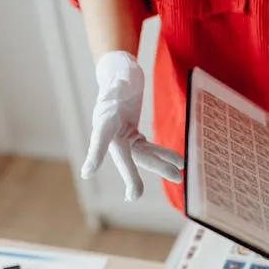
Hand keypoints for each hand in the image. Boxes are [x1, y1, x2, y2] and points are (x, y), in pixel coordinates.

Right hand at [81, 50, 183, 200]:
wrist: (119, 74)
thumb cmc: (118, 73)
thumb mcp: (120, 73)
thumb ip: (120, 79)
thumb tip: (122, 79)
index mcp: (104, 118)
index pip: (99, 137)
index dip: (95, 154)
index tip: (88, 172)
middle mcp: (111, 132)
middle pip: (123, 156)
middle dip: (131, 176)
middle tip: (133, 196)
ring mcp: (123, 136)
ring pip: (142, 156)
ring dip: (160, 166)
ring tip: (178, 176)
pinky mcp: (133, 135)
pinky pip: (149, 149)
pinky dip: (163, 155)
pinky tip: (180, 162)